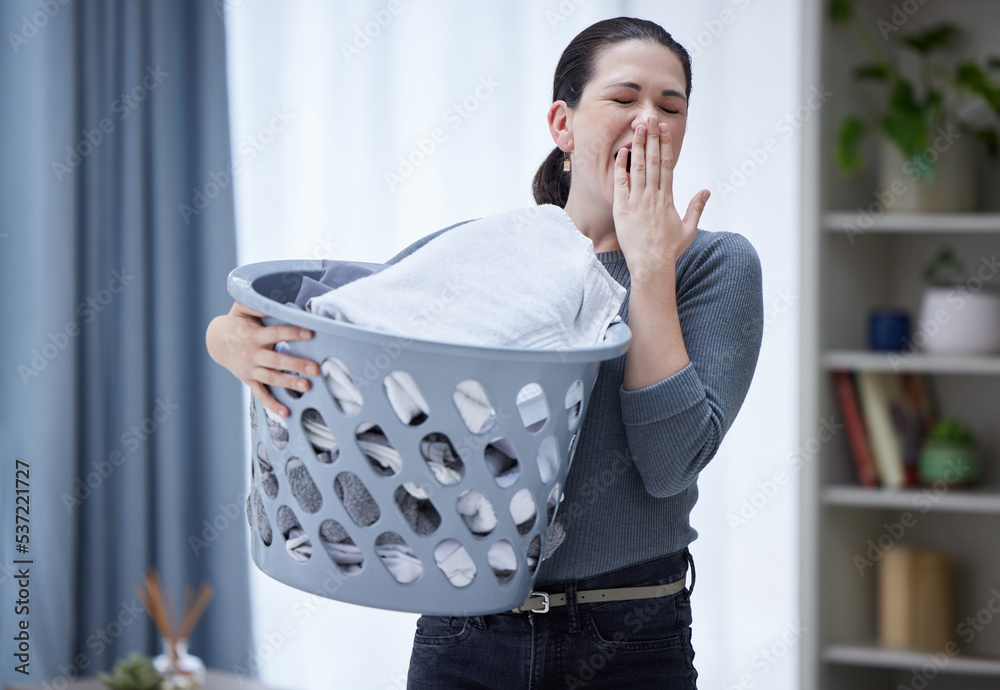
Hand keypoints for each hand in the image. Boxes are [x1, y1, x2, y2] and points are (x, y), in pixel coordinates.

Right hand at [205, 300, 318, 417]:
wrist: (215, 342)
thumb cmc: (236, 322)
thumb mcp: (241, 309)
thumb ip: (255, 304)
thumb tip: (272, 303)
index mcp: (254, 335)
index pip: (275, 333)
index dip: (292, 333)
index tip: (310, 333)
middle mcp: (253, 354)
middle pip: (276, 360)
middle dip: (296, 364)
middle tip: (315, 368)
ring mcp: (251, 369)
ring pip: (271, 378)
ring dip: (289, 383)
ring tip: (307, 386)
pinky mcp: (249, 380)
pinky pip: (261, 395)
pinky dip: (272, 405)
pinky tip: (286, 412)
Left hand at [612, 115, 709, 279]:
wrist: (651, 266)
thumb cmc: (669, 251)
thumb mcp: (688, 229)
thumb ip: (696, 208)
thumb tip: (706, 192)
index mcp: (668, 199)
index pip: (667, 165)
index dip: (665, 145)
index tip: (664, 130)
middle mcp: (653, 196)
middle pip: (654, 161)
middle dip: (652, 138)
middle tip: (649, 119)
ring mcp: (637, 202)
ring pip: (638, 168)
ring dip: (638, 146)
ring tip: (637, 128)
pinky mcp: (622, 209)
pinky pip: (621, 183)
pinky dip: (621, 167)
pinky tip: (622, 152)